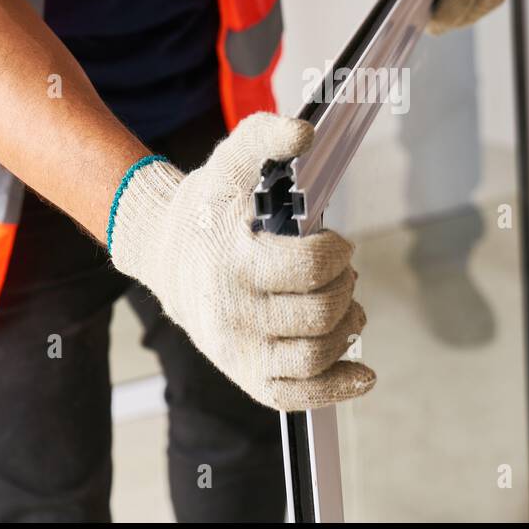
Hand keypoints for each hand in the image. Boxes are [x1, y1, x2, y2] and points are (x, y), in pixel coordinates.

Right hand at [110, 113, 373, 410]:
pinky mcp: (246, 375)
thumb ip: (266, 135)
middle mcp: (233, 313)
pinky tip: (362, 374)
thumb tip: (303, 132)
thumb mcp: (232, 162)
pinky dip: (336, 388)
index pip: (310, 268)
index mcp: (233, 261)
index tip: (335, 242)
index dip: (337, 252)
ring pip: (317, 354)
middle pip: (322, 313)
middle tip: (341, 270)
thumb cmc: (210, 208)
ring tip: (347, 306)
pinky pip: (296, 396)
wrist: (166, 252)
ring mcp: (238, 351)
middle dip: (344, 286)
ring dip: (347, 327)